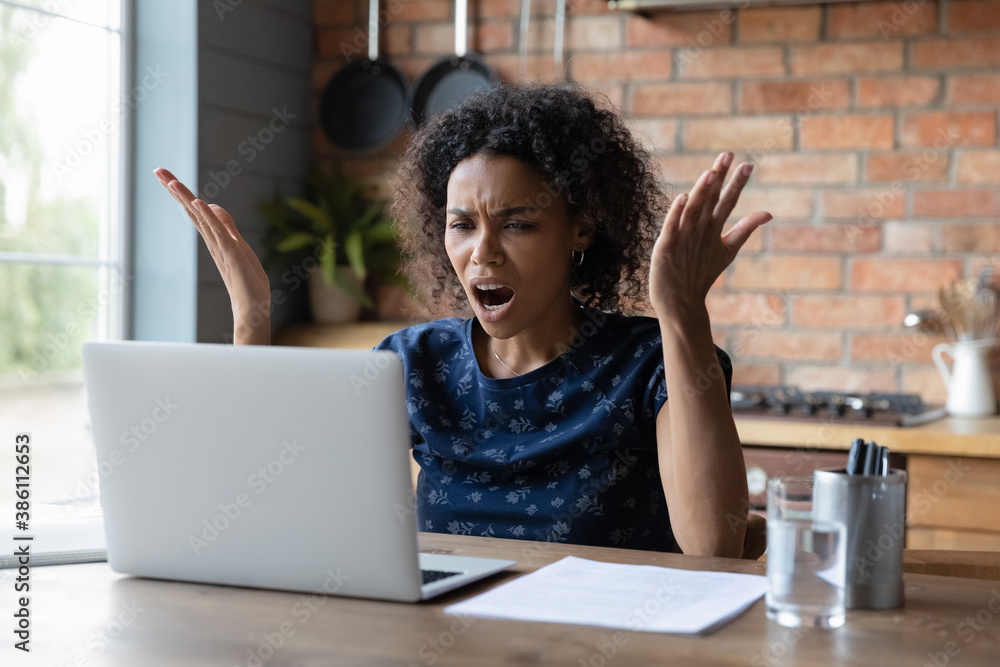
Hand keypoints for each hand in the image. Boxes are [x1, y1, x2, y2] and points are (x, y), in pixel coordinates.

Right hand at [154, 168, 270, 343]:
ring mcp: (220, 246)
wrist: (252, 307)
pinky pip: (219, 232)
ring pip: (201, 218)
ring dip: (186, 199)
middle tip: (157, 170)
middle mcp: (212, 240)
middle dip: (175, 190)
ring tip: (171, 182)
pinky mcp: (232, 253)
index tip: (164, 175)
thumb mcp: (237, 245)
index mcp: (214, 237)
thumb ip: (226, 226)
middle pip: (191, 210)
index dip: (181, 192)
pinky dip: (209, 217)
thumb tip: (211, 206)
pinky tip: (199, 203)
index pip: (194, 210)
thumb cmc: (246, 280)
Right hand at [649, 151, 771, 316]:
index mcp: (709, 227)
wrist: (680, 301)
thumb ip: (744, 229)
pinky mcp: (665, 249)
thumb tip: (769, 213)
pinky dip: (676, 214)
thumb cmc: (700, 273)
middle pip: (709, 199)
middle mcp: (696, 228)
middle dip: (718, 178)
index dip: (735, 183)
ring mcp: (680, 237)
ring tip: (711, 173)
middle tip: (728, 155)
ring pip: (692, 211)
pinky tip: (682, 198)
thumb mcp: (726, 250)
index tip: (747, 163)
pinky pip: (671, 229)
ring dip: (700, 192)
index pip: (725, 201)